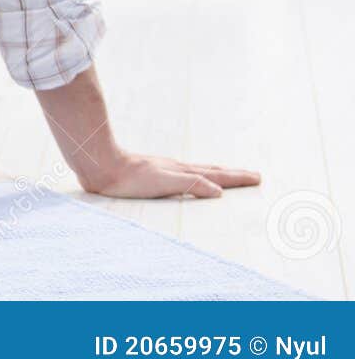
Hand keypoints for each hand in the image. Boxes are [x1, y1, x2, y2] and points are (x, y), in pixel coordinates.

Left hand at [79, 152, 260, 199]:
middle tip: (253, 175)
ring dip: (216, 174)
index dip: (237, 178)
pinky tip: (188, 180)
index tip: (258, 177)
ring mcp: (165, 170)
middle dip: (233, 175)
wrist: (101, 166)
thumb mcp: (164, 182)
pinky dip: (196, 178)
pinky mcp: (152, 175)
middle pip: (211, 170)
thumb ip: (191, 185)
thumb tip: (218, 192)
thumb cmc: (130, 178)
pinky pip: (183, 176)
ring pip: (197, 171)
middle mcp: (176, 168)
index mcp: (183, 171)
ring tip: (226, 176)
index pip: (216, 175)